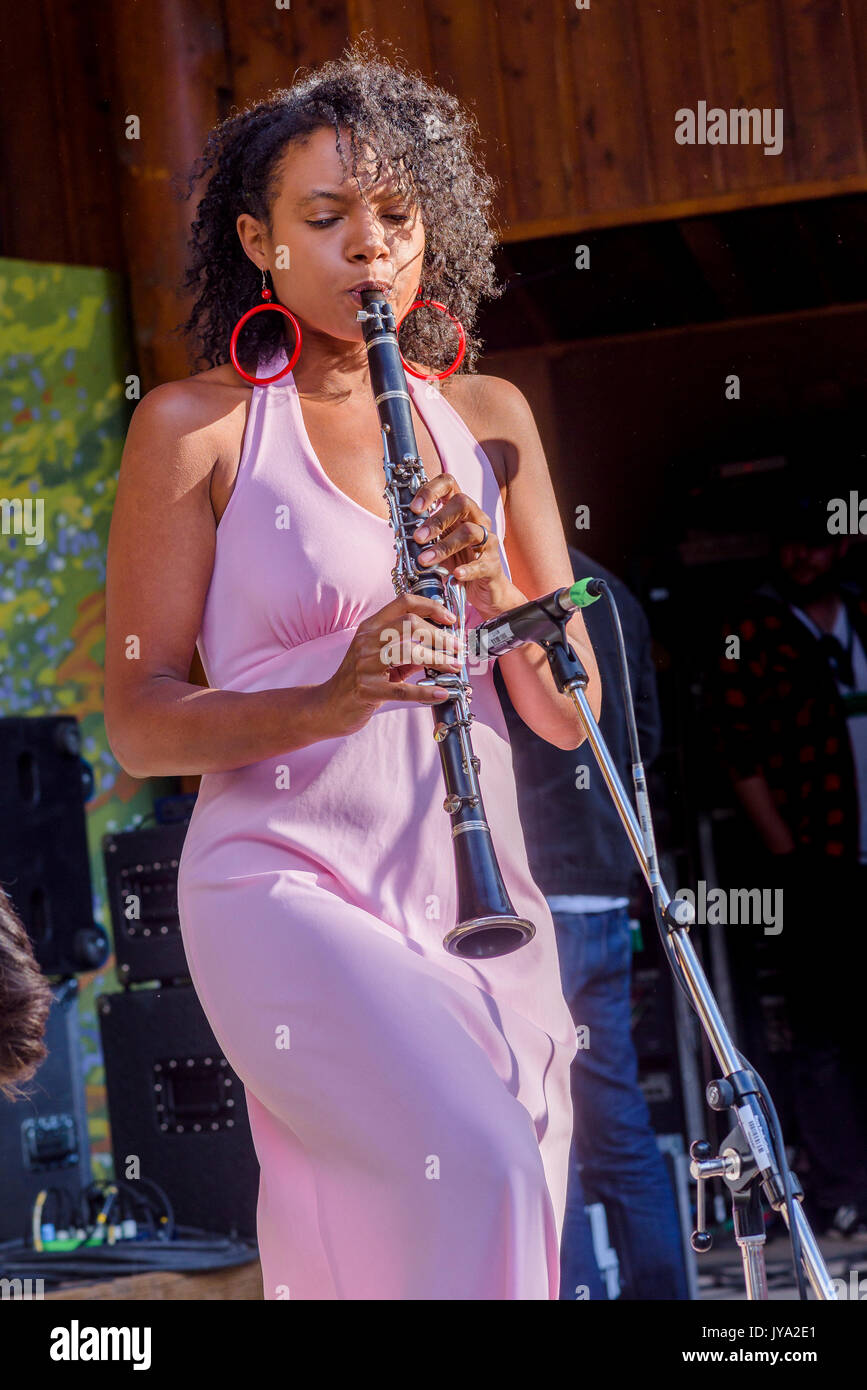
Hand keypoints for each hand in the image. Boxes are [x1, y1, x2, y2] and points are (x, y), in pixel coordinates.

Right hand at [322, 591, 469, 736]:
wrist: (328, 705)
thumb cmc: (358, 679)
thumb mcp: (380, 657)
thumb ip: (407, 648)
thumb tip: (442, 644)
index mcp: (370, 627)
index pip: (403, 603)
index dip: (431, 607)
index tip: (450, 619)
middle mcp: (367, 642)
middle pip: (410, 624)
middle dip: (439, 634)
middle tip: (456, 646)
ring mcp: (366, 666)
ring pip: (409, 652)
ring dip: (438, 658)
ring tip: (453, 666)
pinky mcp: (368, 691)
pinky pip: (402, 689)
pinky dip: (426, 691)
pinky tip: (442, 693)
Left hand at [409, 472, 509, 619]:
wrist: (482, 590)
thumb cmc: (457, 562)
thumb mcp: (437, 545)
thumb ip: (423, 535)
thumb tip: (400, 529)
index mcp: (461, 511)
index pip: (449, 484)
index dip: (431, 490)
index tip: (414, 508)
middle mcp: (477, 520)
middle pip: (463, 503)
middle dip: (437, 519)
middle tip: (418, 537)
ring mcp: (488, 541)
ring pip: (470, 532)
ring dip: (444, 546)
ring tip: (425, 560)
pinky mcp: (493, 564)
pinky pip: (481, 563)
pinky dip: (466, 569)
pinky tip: (454, 575)